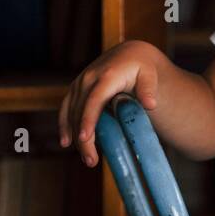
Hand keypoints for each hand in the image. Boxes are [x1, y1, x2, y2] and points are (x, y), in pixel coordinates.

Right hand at [58, 40, 160, 167]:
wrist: (130, 54)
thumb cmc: (142, 68)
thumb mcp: (150, 75)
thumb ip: (148, 89)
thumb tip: (150, 105)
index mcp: (106, 76)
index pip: (94, 100)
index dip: (88, 119)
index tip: (84, 138)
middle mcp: (88, 78)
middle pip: (81, 111)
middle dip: (83, 137)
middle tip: (91, 160)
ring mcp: (80, 83)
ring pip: (71, 112)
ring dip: (75, 136)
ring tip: (88, 158)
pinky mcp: (76, 88)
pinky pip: (66, 108)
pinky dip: (64, 125)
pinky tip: (66, 142)